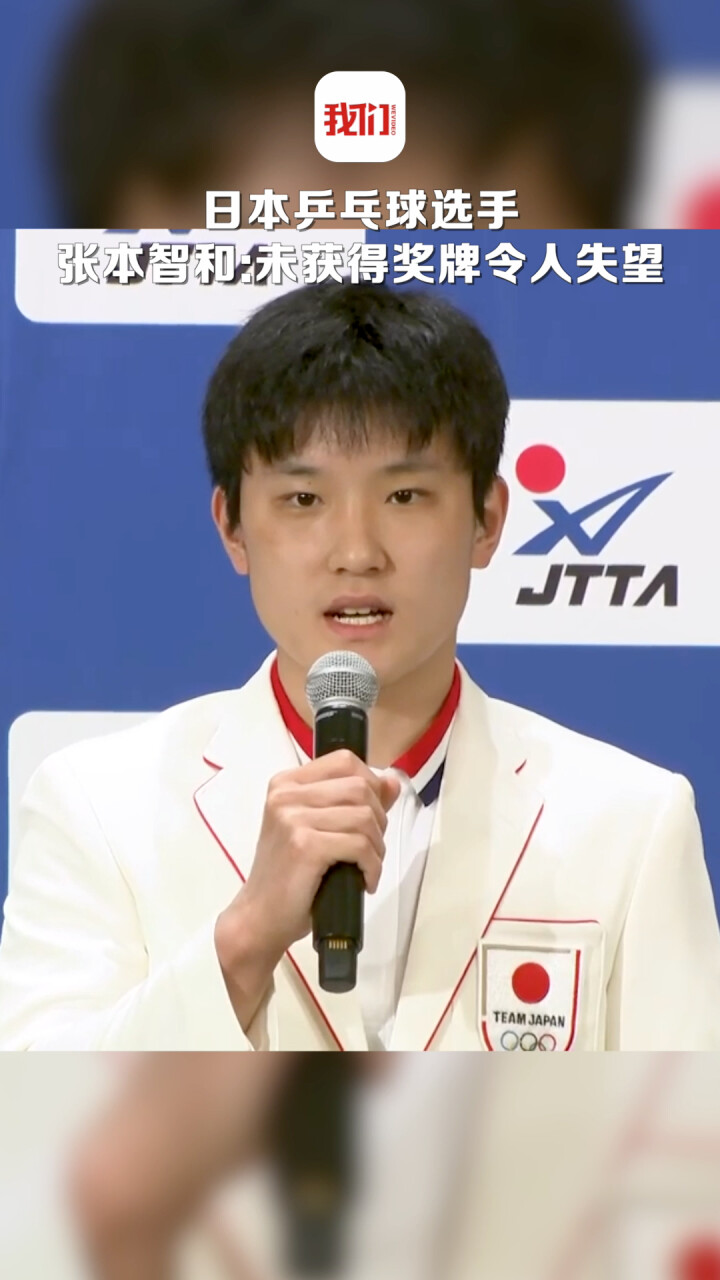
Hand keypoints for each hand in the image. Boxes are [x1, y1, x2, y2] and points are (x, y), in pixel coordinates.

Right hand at [218, 750, 401, 970]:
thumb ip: (354, 802)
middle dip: (378, 820)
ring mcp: (293, 818)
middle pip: (360, 787)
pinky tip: (364, 880)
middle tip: (370, 849)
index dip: (370, 785)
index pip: (345, 761)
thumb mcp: (319, 830)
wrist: (260, 917)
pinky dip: (372, 866)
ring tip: (366, 866)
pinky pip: (360, 845)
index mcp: (286, 783)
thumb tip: (392, 781)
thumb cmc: (289, 876)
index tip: (371, 816)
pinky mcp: (304, 845)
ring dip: (377, 847)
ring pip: (364, 817)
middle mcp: (286, 794)